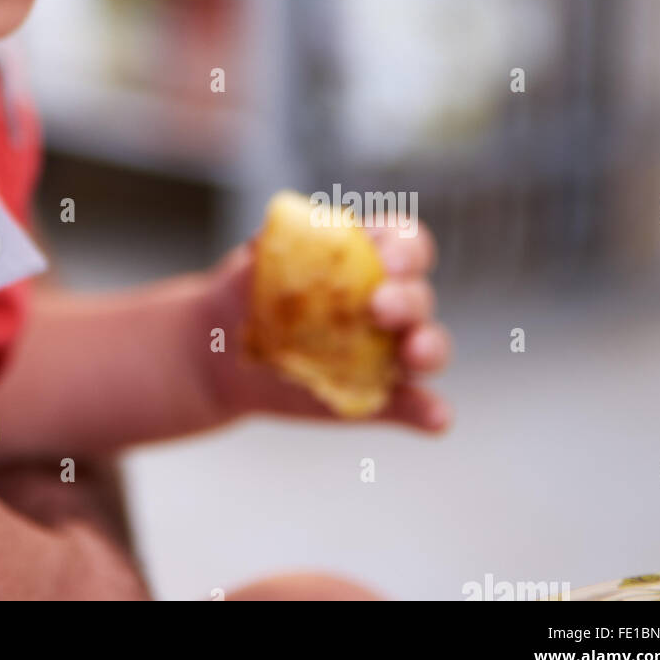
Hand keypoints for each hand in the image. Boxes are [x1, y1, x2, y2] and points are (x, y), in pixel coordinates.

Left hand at [197, 218, 452, 432]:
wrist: (224, 354)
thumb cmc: (245, 297)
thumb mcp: (248, 268)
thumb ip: (264, 253)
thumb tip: (264, 243)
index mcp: (364, 257)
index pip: (404, 242)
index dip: (406, 248)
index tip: (387, 261)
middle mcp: (387, 301)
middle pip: (418, 294)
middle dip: (408, 299)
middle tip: (378, 309)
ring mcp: (387, 351)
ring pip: (428, 346)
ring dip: (430, 348)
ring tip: (414, 355)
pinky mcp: (381, 397)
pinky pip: (413, 406)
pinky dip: (429, 411)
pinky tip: (435, 417)